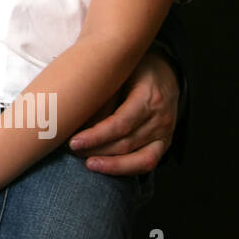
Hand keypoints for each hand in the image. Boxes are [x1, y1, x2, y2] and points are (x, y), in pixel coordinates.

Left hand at [68, 48, 178, 174]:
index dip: (96, 137)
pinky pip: (147, 163)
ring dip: (109, 163)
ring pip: (138, 158)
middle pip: (126, 143)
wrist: (167, 72)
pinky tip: (105, 167)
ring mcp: (165, 133)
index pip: (121, 124)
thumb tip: (76, 117)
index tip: (74, 142)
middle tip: (72, 149)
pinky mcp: (164, 143)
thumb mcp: (120, 72)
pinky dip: (126, 169)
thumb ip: (104, 95)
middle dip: (97, 150)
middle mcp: (160, 118)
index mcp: (148, 97)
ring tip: (86, 162)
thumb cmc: (137, 69)